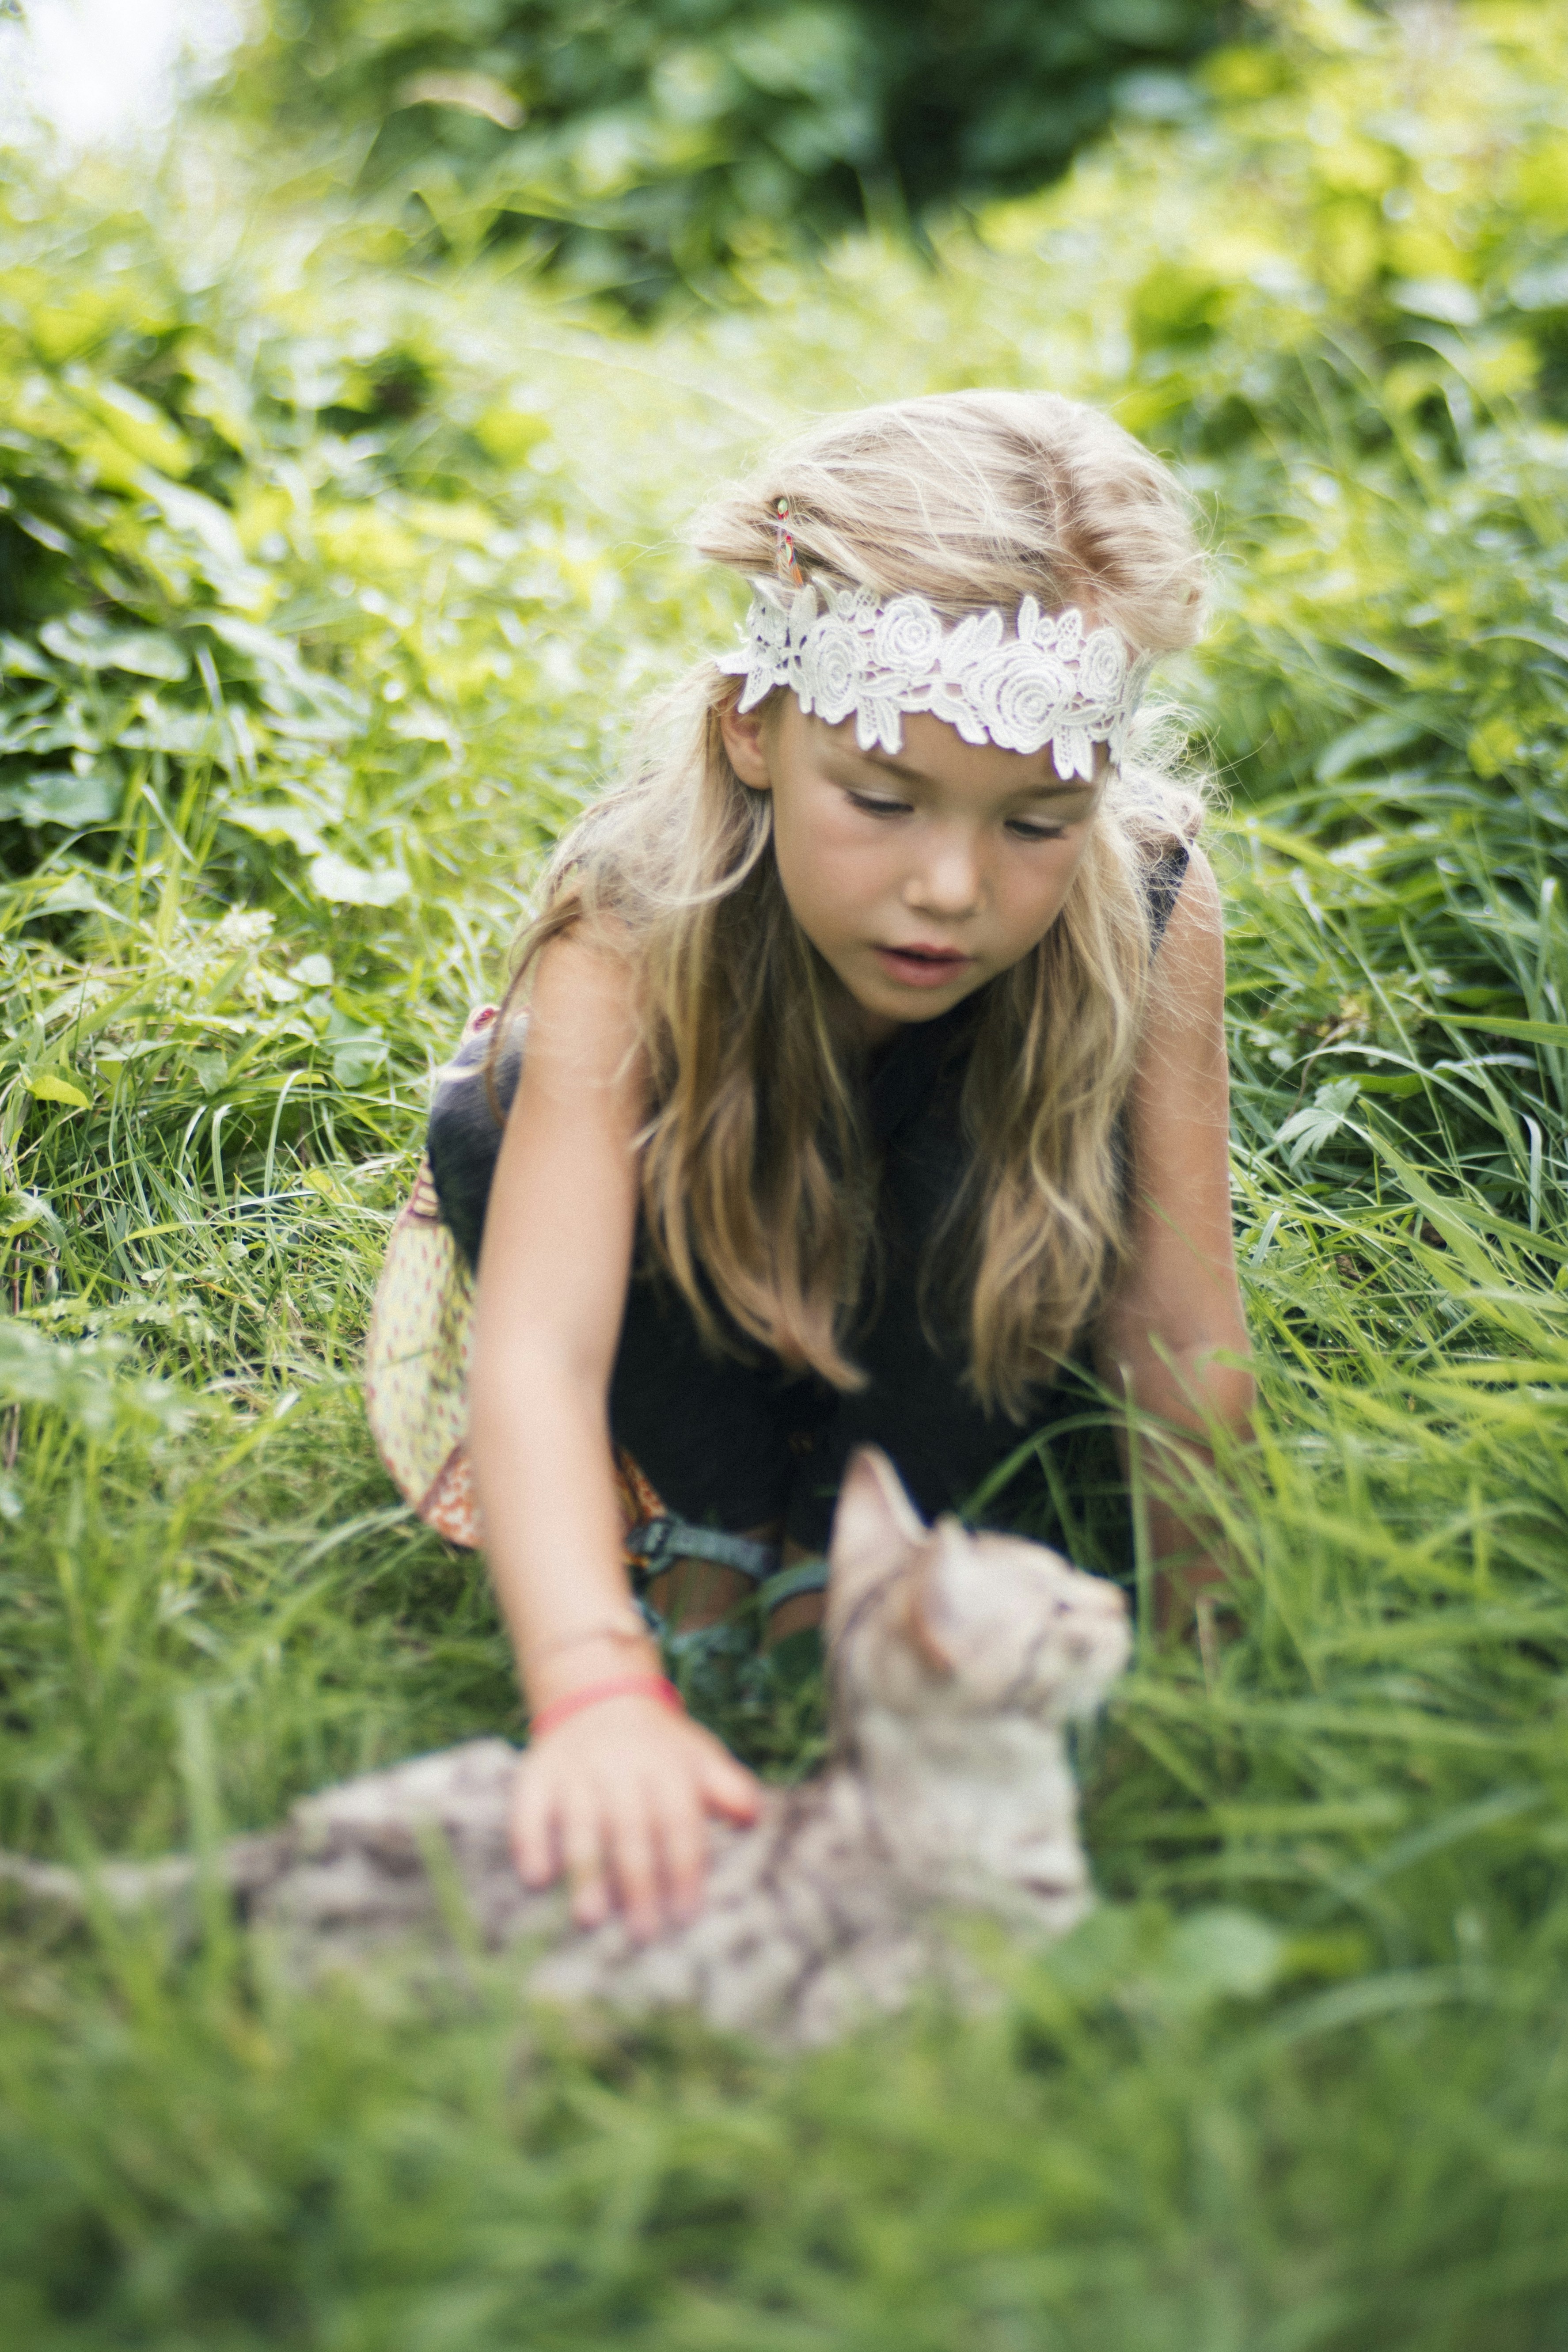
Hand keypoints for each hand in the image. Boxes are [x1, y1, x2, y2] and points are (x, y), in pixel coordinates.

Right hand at [510, 1696, 760, 1941]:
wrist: (601, 1700)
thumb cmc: (661, 1749)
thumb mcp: (699, 1758)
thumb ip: (728, 1788)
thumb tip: (751, 1818)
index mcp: (666, 1766)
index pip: (678, 1822)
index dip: (684, 1869)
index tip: (686, 1917)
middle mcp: (620, 1766)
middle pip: (631, 1830)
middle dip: (638, 1883)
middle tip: (643, 1934)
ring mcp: (576, 1770)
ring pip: (581, 1823)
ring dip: (586, 1870)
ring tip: (590, 1919)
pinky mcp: (537, 1774)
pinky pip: (529, 1809)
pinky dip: (530, 1842)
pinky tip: (537, 1878)